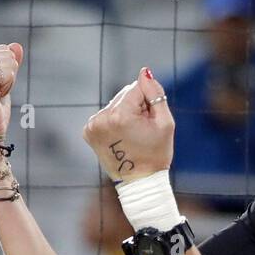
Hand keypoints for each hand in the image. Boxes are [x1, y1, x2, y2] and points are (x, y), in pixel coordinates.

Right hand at [0, 43, 23, 178]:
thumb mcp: (3, 83)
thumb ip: (8, 63)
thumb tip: (16, 45)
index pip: (2, 49)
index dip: (5, 72)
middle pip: (5, 53)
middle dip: (7, 76)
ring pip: (8, 62)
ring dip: (7, 83)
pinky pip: (8, 72)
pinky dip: (8, 87)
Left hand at [83, 67, 174, 181]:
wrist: (139, 182)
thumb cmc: (156, 154)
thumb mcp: (165, 122)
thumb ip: (156, 93)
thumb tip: (145, 72)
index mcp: (120, 115)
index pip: (137, 87)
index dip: (148, 102)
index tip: (148, 122)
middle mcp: (101, 118)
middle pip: (124, 94)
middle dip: (135, 107)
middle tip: (140, 132)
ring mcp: (92, 126)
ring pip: (115, 104)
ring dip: (125, 114)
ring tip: (131, 136)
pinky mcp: (88, 131)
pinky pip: (106, 115)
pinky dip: (114, 122)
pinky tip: (120, 138)